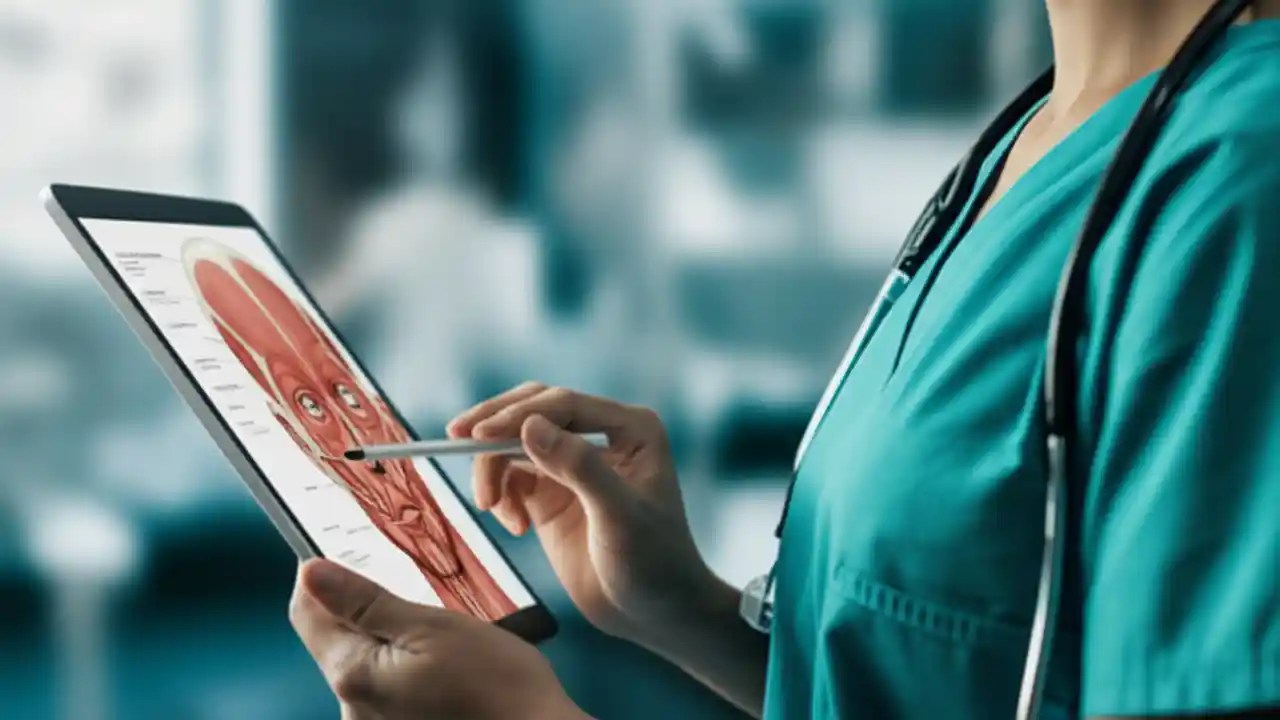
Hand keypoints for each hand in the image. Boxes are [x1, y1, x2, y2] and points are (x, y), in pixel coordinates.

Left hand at [290, 559, 587, 719]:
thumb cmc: (495, 682)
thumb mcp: (432, 627)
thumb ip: (367, 602)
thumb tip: (311, 572)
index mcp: (352, 675)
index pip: (305, 614)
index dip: (320, 576)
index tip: (351, 547)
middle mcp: (351, 707)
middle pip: (335, 637)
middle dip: (363, 606)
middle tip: (411, 584)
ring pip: (363, 659)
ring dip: (388, 633)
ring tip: (434, 622)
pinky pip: (385, 682)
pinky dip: (404, 660)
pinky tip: (441, 656)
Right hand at [448, 383, 718, 646]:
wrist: (654, 614)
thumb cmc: (653, 563)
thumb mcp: (619, 516)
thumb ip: (579, 468)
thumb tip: (530, 426)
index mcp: (631, 428)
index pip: (564, 404)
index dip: (518, 414)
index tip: (478, 436)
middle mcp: (602, 436)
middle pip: (534, 409)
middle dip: (494, 425)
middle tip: (456, 440)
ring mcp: (574, 463)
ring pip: (516, 442)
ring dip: (493, 468)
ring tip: (489, 506)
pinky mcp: (553, 492)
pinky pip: (512, 475)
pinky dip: (501, 494)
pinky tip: (512, 526)